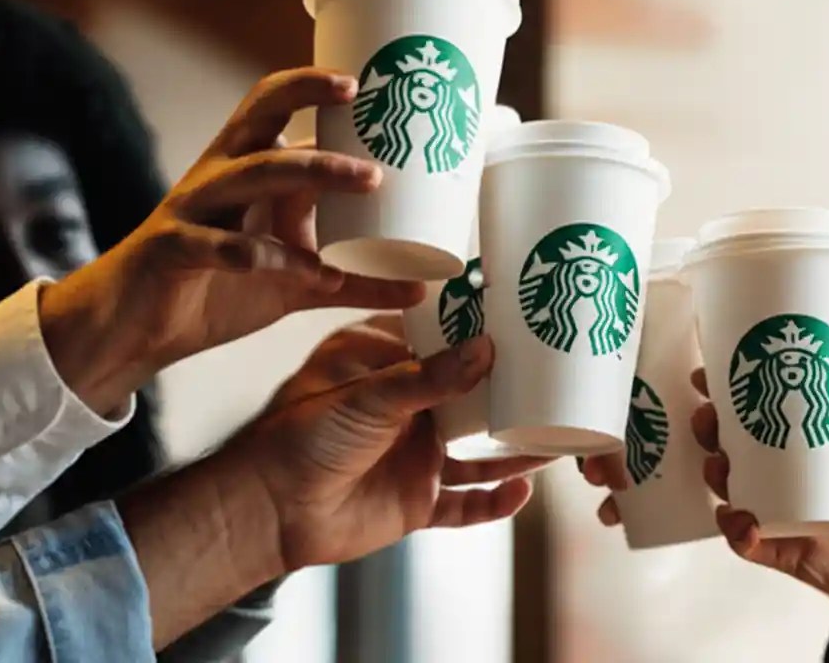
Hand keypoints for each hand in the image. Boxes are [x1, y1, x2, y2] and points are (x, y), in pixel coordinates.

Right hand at [40, 68, 423, 413]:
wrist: (135, 331)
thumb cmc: (216, 289)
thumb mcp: (296, 283)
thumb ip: (356, 281)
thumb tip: (422, 287)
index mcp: (245, 171)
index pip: (274, 108)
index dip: (312, 87)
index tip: (362, 81)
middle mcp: (218, 178)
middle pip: (262, 124)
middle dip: (317, 115)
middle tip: (378, 142)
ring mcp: (193, 209)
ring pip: (248, 173)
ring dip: (308, 171)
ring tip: (363, 179)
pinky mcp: (172, 249)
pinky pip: (219, 243)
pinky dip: (262, 255)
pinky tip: (304, 270)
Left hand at [122, 316, 549, 646]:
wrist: (265, 512)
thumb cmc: (299, 436)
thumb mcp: (368, 395)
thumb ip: (430, 377)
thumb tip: (489, 350)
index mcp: (384, 365)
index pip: (441, 341)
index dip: (480, 331)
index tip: (524, 317)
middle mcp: (404, 408)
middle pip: (470, 398)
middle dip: (512, 392)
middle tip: (562, 378)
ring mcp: (412, 456)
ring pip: (478, 453)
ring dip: (516, 450)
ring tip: (562, 438)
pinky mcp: (415, 502)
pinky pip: (465, 504)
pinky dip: (494, 502)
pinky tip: (523, 493)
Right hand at [690, 341, 828, 633]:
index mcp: (818, 448)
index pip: (765, 413)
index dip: (733, 395)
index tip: (711, 375)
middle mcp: (795, 481)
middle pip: (737, 450)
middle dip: (712, 432)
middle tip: (708, 417)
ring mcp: (788, 517)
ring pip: (734, 492)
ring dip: (716, 476)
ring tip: (718, 464)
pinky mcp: (788, 554)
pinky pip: (748, 543)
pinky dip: (736, 531)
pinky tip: (740, 518)